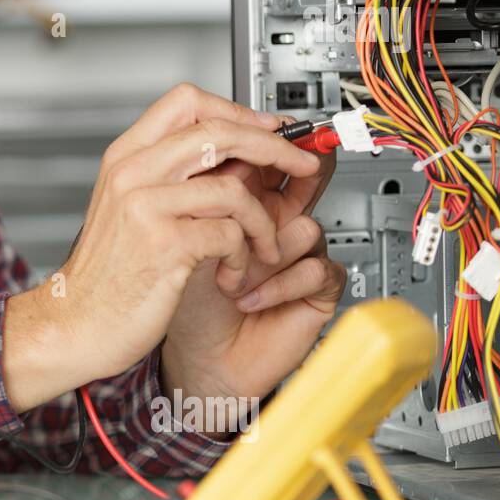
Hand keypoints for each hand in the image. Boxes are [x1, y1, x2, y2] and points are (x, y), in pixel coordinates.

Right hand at [1, 85, 321, 411]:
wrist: (75, 324)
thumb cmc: (107, 276)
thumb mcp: (129, 209)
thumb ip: (171, 177)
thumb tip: (236, 155)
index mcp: (125, 157)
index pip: (187, 102)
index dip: (236, 110)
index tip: (266, 128)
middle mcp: (133, 173)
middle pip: (220, 132)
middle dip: (274, 147)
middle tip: (301, 165)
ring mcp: (146, 206)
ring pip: (235, 188)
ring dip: (263, 223)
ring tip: (262, 249)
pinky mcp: (165, 244)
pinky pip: (231, 235)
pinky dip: (242, 259)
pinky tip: (230, 277)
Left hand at [159, 138, 346, 422]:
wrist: (195, 358)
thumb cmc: (185, 301)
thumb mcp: (183, 237)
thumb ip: (203, 193)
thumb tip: (214, 146)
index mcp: (243, 201)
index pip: (265, 156)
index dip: (262, 143)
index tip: (249, 141)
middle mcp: (275, 221)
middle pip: (309, 175)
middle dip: (294, 174)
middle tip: (273, 182)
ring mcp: (297, 254)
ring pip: (305, 226)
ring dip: (262, 255)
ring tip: (229, 278)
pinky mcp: (315, 289)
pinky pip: (316, 269)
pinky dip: (277, 286)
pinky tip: (246, 300)